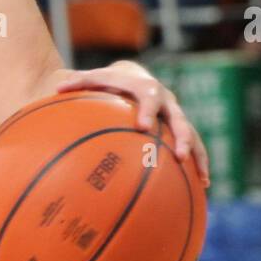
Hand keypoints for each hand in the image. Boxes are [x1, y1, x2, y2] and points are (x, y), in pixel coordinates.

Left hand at [54, 60, 209, 185]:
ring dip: (198, 155)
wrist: (134, 75)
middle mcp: (166, 101)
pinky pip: (194, 146)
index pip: (149, 97)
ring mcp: (176, 115)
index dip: (149, 111)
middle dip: (180, 136)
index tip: (144, 127)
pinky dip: (199, 163)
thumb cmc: (108, 82)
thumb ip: (78, 83)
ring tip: (203, 178)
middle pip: (179, 118)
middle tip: (178, 155)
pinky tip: (203, 186)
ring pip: (192, 134)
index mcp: (146, 88)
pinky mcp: (180, 128)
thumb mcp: (94, 79)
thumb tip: (56, 88)